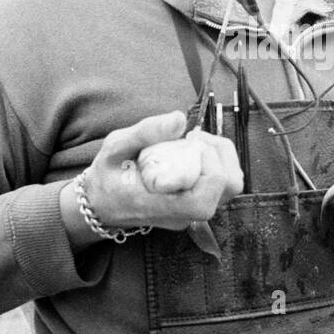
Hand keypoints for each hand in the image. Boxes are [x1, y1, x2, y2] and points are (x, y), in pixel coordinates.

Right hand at [80, 110, 243, 233]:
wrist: (102, 202)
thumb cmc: (107, 175)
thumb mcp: (115, 147)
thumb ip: (145, 132)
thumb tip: (179, 119)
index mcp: (160, 207)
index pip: (204, 201)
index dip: (210, 168)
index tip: (192, 142)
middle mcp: (182, 215)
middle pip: (228, 189)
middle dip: (221, 153)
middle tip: (195, 137)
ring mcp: (192, 212)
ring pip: (231, 186)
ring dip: (221, 156)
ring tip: (196, 142)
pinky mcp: (197, 204)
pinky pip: (222, 185)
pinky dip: (216, 162)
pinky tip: (194, 152)